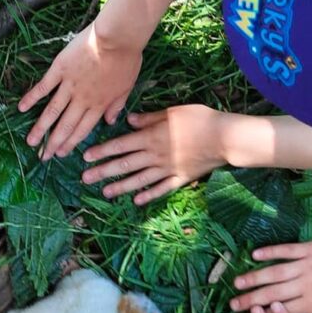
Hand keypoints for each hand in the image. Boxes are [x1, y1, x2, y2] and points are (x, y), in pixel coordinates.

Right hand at [19, 22, 141, 160]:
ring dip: (40, 128)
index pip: (82, 129)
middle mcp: (82, 99)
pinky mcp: (59, 69)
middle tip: (42, 156)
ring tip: (30, 142)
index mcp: (99, 104)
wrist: (117, 37)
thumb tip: (111, 122)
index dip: (71, 143)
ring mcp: (69, 85)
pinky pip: (43, 87)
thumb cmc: (126, 59)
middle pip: (65, 125)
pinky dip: (32, 98)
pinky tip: (22, 109)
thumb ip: (117, 105)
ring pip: (52, 111)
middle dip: (53, 142)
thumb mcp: (127, 86)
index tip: (61, 154)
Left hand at [82, 104, 226, 203]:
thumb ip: (149, 118)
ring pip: (139, 180)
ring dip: (120, 187)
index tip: (86, 157)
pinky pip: (161, 189)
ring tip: (105, 192)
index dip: (102, 151)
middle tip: (85, 179)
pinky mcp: (181, 178)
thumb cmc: (200, 119)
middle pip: (124, 164)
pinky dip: (148, 195)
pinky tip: (136, 201)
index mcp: (151, 137)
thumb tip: (129, 120)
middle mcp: (155, 155)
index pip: (120, 145)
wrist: (226, 138)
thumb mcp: (173, 111)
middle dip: (103, 171)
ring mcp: (168, 169)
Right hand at [230, 241, 311, 312]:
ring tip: (237, 282)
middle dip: (250, 300)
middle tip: (232, 305)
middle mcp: (306, 285)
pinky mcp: (310, 248)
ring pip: (275, 272)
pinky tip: (254, 254)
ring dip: (254, 277)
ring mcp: (307, 265)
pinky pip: (286, 250)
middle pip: (272, 294)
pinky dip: (270, 252)